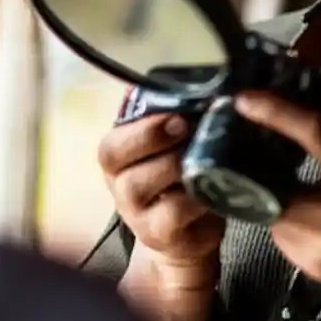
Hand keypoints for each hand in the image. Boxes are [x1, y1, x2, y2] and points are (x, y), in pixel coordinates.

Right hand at [98, 114, 224, 290]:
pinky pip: (170, 213)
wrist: (191, 232)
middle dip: (152, 137)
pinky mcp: (158, 234)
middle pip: (115, 157)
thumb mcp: (176, 146)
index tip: (174, 113)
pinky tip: (210, 186)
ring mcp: (134, 212)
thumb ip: (175, 118)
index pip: (111, 140)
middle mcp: (119, 184)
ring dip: (171, 164)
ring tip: (201, 155)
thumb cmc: (184, 178)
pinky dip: (192, 197)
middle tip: (186, 126)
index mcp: (120, 157)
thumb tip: (201, 86)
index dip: (140, 125)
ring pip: (138, 184)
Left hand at [234, 66, 320, 294]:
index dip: (273, 111)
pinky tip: (306, 207)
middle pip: (271, 178)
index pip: (310, 131)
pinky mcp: (314, 269)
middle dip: (259, 161)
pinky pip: (282, 235)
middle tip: (254, 143)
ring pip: (270, 210)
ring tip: (287, 176)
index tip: (243, 98)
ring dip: (273, 190)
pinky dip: (287, 216)